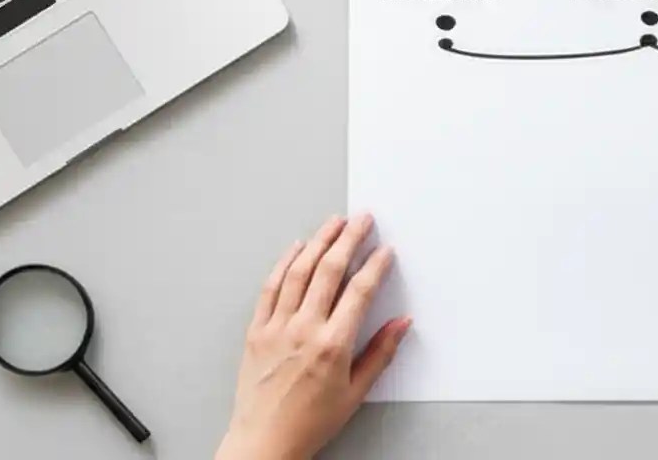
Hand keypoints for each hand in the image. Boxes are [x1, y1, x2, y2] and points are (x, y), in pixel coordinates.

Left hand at [216, 214, 411, 459]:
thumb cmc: (308, 423)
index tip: (385, 251)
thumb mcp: (355, 393)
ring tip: (333, 223)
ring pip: (298, 271)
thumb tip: (401, 324)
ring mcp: (276, 327)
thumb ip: (380, 353)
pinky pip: (270, 287)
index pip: (359, 291)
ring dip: (318, 241)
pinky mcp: (256, 331)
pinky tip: (295, 248)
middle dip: (349, 239)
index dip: (375, 266)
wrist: (263, 443)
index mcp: (332, 346)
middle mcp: (303, 330)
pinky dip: (284, 263)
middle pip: (329, 270)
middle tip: (362, 220)